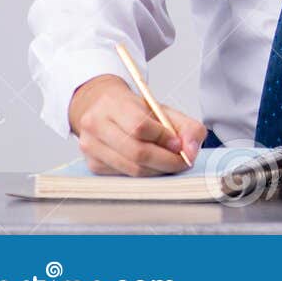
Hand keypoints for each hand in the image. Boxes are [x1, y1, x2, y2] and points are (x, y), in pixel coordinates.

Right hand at [67, 74, 204, 176]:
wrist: (103, 108)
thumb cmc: (135, 109)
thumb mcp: (163, 109)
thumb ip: (186, 126)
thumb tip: (191, 151)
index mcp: (113, 104)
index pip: (140, 126)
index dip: (164, 139)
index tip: (180, 144)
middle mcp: (96, 125)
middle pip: (136, 152)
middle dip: (166, 161)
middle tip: (182, 161)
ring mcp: (90, 146)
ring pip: (130, 168)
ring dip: (157, 170)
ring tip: (170, 164)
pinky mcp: (92, 164)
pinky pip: (124, 176)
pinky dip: (144, 174)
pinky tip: (152, 166)